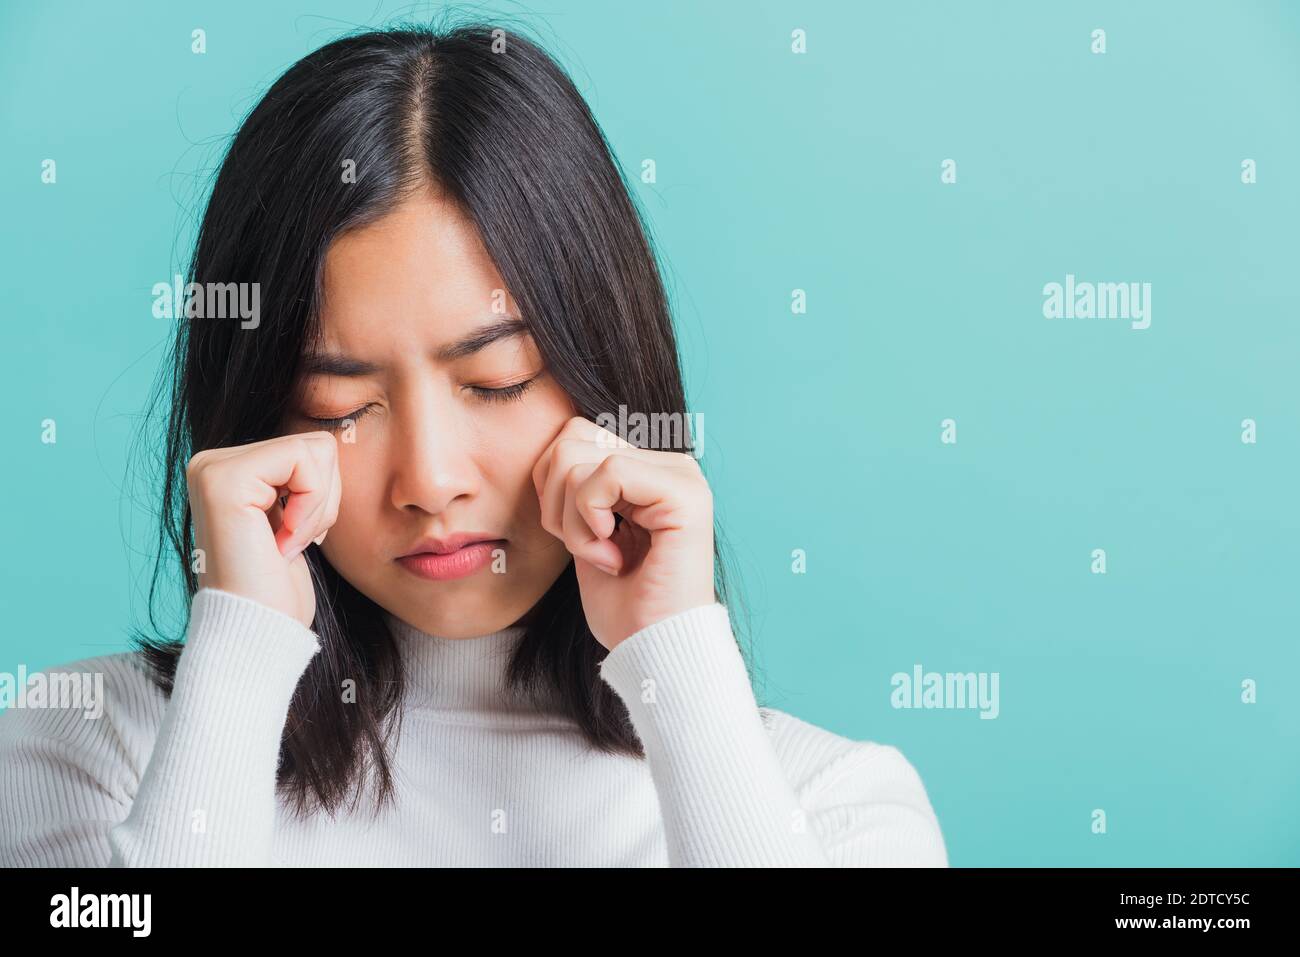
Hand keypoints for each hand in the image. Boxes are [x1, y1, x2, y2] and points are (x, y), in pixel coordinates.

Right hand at [186, 432, 341, 626]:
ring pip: (315, 448)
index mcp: (229, 470)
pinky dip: (311, 507)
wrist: (258, 632)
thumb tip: (336, 438)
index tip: (297, 538)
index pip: (311, 447)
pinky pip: (303, 461)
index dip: (324, 495)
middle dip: (325, 498)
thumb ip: (301, 480)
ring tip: (286, 543)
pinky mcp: (224, 479)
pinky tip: (282, 543)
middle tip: (293, 542)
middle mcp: (212, 462)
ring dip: (319, 506)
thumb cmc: (279, 589)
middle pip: (317, 443)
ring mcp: (212, 468)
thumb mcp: (295, 521)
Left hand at [532, 416, 714, 649]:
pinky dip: (589, 523)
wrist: (654, 651)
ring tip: (605, 556)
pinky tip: (614, 556)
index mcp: (649, 469)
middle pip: (569, 439)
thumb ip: (575, 486)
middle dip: (557, 504)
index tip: (581, 540)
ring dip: (573, 521)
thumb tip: (550, 449)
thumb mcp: (585, 532)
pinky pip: (606, 476)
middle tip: (590, 550)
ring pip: (577, 458)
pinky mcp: (684, 493)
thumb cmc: (624, 606)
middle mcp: (670, 463)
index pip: (572, 436)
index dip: (552, 490)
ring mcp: (681, 475)